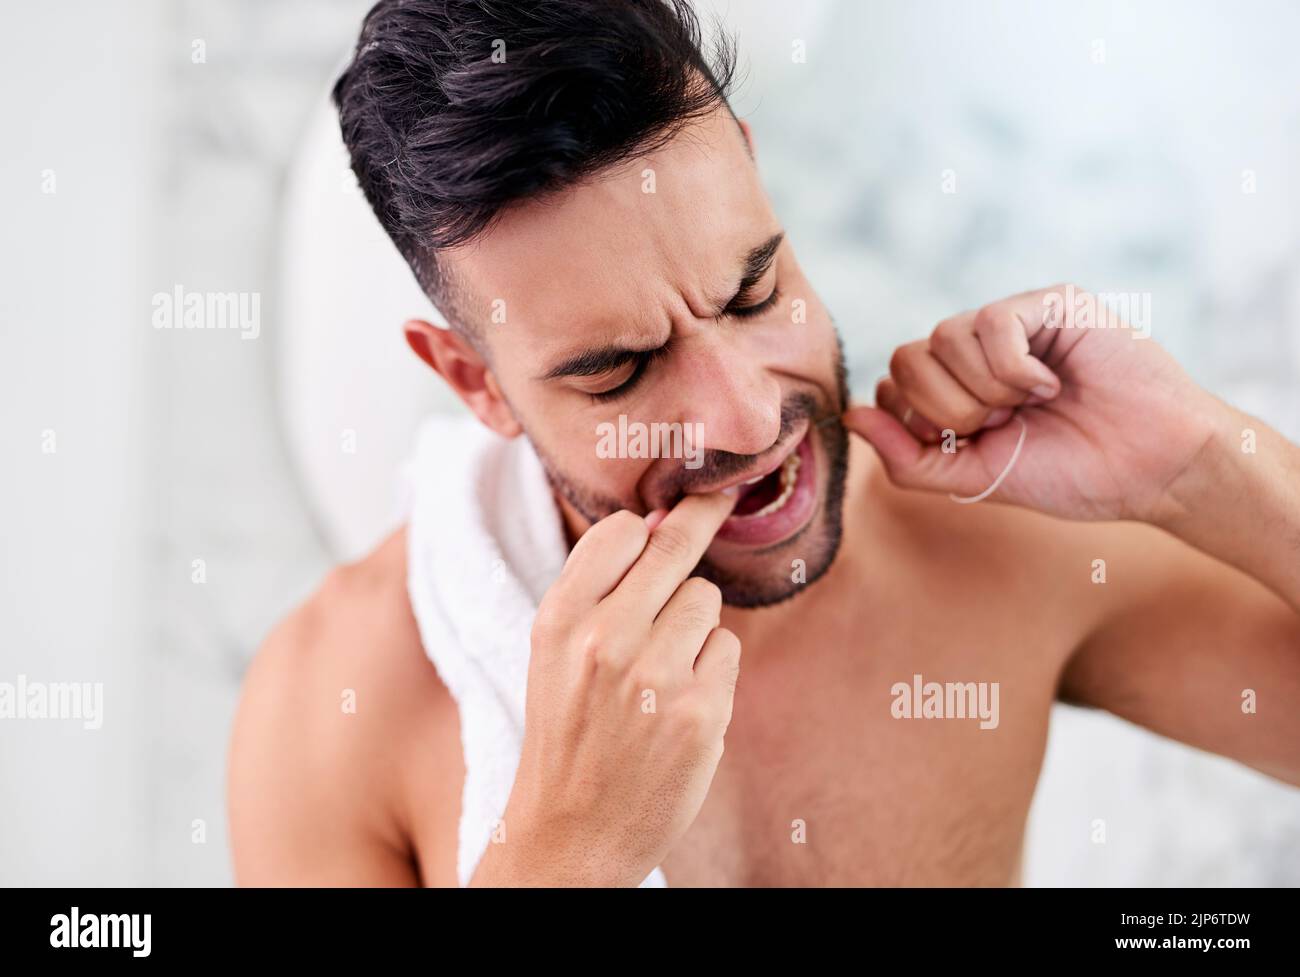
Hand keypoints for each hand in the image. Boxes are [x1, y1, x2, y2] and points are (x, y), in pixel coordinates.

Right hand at [472, 492, 740, 886]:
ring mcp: (657, 676)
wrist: (573, 831)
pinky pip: (727, 648)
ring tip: (662, 667)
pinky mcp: (701, 712)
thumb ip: (597, 589)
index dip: (644, 529)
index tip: (666, 513)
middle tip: (722, 494)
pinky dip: (712, 667)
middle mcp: (605, 640)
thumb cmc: (568, 731)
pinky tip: (681, 701)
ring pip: (706, 599)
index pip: (619, 531)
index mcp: (559, 620)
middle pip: (675, 549)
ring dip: (695, 623)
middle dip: (701, 519)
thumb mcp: (554, 654)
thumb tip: (656, 524)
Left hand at [844, 284, 1223, 521]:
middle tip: (1003, 424)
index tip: (971, 444)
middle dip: (948, 410)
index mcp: (956, 388)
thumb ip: (907, 457)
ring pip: (943, 337)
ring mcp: (1012, 323)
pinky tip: (1051, 384)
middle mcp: (977, 351)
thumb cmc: (1071, 473)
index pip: (892, 383)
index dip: (920, 422)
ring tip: (1033, 404)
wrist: (1152, 468)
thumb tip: (850, 417)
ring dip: (984, 390)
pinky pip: (991, 323)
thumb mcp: (974, 478)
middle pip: (906, 357)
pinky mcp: (1049, 303)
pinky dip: (1013, 368)